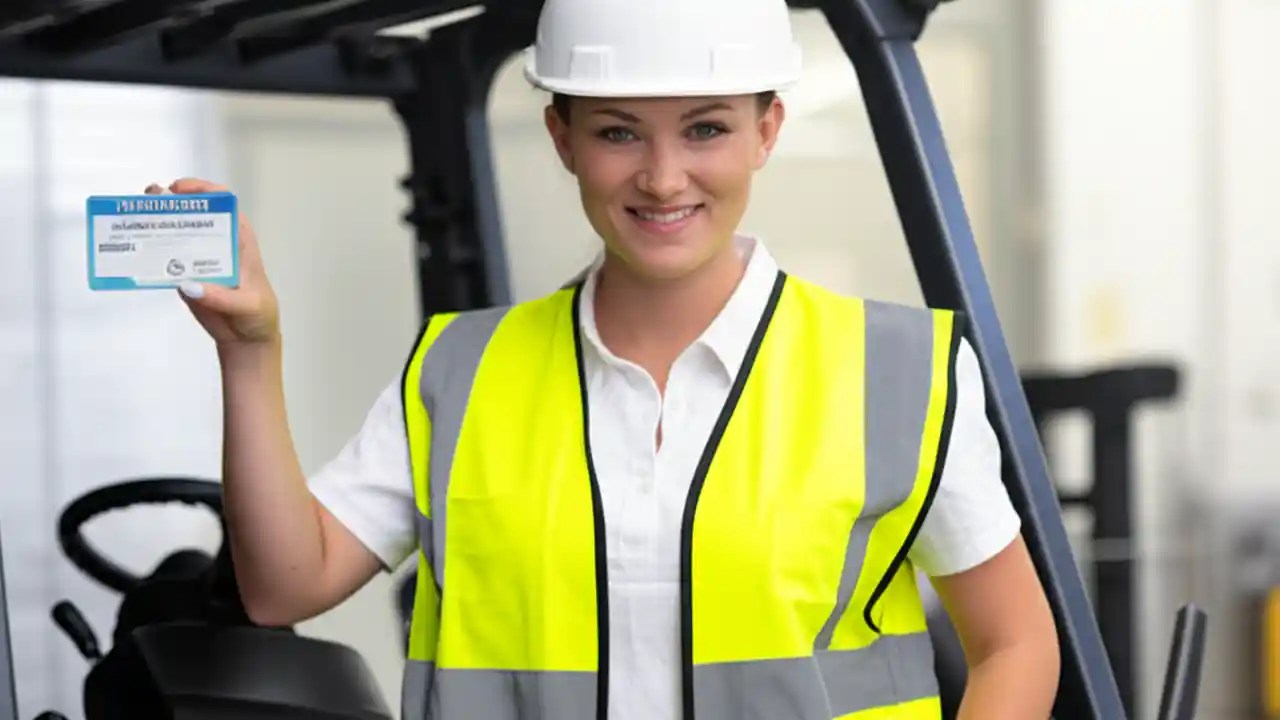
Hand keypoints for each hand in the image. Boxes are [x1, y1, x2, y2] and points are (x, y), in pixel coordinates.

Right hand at [147, 178, 280, 346]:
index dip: (203, 190)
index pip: (224, 205)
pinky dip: (149, 251)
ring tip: (136, 215)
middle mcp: (218, 243)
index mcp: (240, 240)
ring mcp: (199, 257)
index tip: (180, 190)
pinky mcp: (184, 274)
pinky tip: (133, 247)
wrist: (246, 339)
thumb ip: (222, 297)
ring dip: (157, 221)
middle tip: (151, 198)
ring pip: (177, 232)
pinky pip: (165, 259)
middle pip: (195, 213)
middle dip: (172, 201)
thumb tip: (188, 284)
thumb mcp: (248, 304)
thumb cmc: (258, 315)